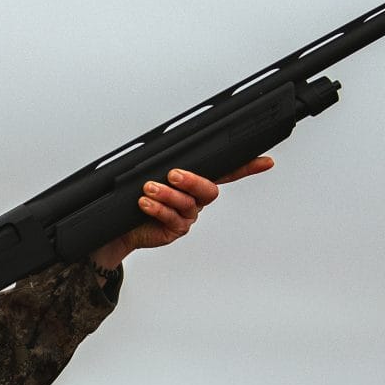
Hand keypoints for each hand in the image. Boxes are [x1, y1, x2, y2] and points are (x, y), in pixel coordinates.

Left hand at [90, 156, 273, 270]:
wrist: (119, 226)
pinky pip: (172, 219)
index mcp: (195, 181)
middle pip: (209, 189)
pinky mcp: (176, 230)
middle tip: (173, 174)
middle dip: (193, 180)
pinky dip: (158, 209)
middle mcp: (196, 199)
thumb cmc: (135, 198)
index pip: (226, 171)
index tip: (265, 162)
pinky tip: (145, 203)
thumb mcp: (149, 175)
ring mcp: (187, 216)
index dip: (247, 167)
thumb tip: (167, 154)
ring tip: (148, 189)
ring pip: (188, 204)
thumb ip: (163, 165)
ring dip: (168, 194)